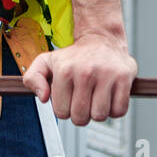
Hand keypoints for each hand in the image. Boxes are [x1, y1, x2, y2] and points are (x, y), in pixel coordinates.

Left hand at [22, 30, 137, 125]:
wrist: (101, 38)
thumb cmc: (73, 56)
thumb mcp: (46, 61)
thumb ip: (32, 78)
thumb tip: (43, 97)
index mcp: (64, 70)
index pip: (61, 112)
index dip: (65, 108)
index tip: (69, 97)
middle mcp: (85, 72)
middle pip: (81, 118)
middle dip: (80, 114)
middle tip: (83, 99)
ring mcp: (106, 75)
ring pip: (100, 116)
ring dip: (98, 112)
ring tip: (96, 98)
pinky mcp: (124, 78)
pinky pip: (119, 110)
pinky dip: (115, 109)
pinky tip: (109, 97)